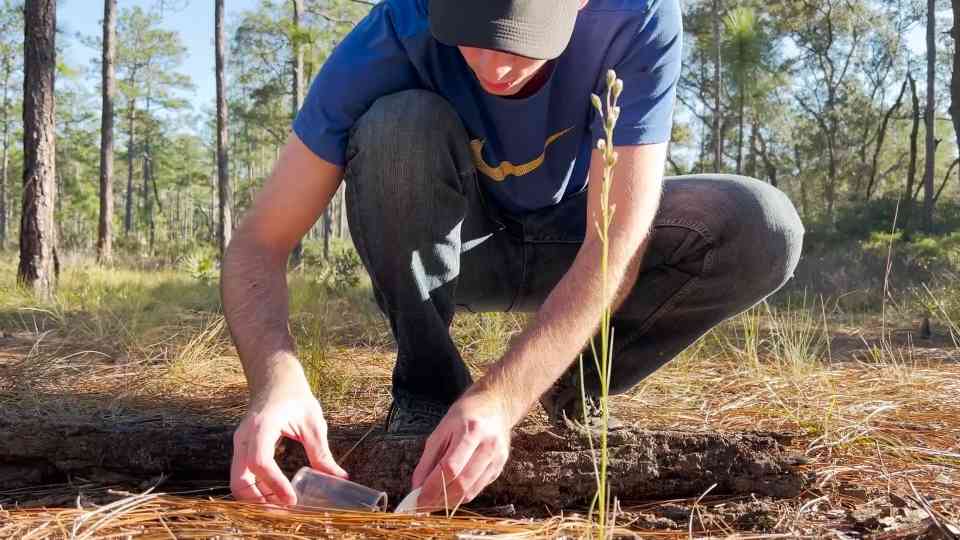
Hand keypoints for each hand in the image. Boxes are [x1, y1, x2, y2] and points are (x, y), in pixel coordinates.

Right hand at [230, 371, 347, 503]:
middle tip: (284, 512)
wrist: (274, 380)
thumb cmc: (294, 396)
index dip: (274, 484)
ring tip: (280, 508)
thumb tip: (340, 478)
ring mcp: (239, 443)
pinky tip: (273, 496)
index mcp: (263, 426)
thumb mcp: (313, 422)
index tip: (291, 500)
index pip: (260, 461)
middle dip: (259, 501)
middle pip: (240, 478)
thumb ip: (322, 452)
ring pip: (237, 481)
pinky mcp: (241, 449)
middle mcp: (245, 437)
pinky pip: (241, 475)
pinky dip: (254, 490)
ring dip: (255, 499)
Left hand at [410, 389, 511, 510]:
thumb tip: (417, 486)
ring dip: (449, 502)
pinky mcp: (500, 468)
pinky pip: (478, 489)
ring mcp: (497, 458)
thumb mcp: (441, 429)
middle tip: (422, 506)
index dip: (432, 487)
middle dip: (439, 499)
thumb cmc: (465, 414)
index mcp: (471, 431)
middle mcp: (488, 446)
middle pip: (462, 483)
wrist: (495, 406)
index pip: (450, 467)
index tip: (416, 499)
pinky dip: (461, 496)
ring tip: (432, 503)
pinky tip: (448, 495)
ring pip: (471, 491)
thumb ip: (428, 459)